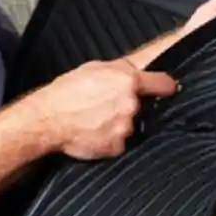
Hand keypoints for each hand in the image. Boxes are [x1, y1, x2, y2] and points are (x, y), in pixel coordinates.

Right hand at [25, 59, 177, 159]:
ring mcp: (125, 128)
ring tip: (95, 119)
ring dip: (118, 123)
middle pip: (143, 106)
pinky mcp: (117, 146)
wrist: (47, 119)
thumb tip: (139, 70)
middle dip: (130, 106)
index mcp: (128, 81)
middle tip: (107, 105)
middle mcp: (131, 105)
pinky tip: (94, 131)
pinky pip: (119, 142)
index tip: (168, 88)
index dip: (165, 85)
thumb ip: (122, 70)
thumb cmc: (66, 92)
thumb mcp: (95, 68)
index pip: (164, 84)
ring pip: (130, 125)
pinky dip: (109, 138)